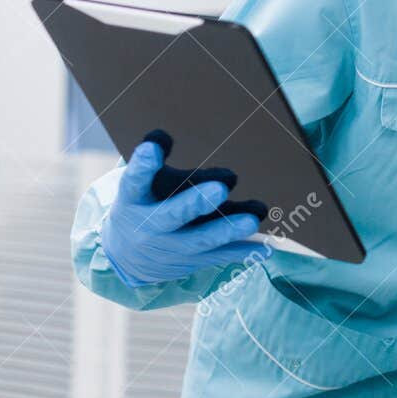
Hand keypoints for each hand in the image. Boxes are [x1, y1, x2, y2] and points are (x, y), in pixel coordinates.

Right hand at [99, 135, 270, 287]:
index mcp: (133, 199)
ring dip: (227, 230)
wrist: (129, 256)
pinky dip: (243, 252)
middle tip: (219, 189)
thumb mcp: (139, 181)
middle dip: (194, 204)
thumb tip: (162, 136)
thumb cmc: (144, 203)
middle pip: (172, 215)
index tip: (152, 149)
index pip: (134, 181)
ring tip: (250, 220)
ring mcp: (172, 247)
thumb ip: (153, 158)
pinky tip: (267, 247)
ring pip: (200, 240)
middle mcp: (150, 226)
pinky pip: (220, 256)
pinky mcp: (193, 260)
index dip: (143, 166)